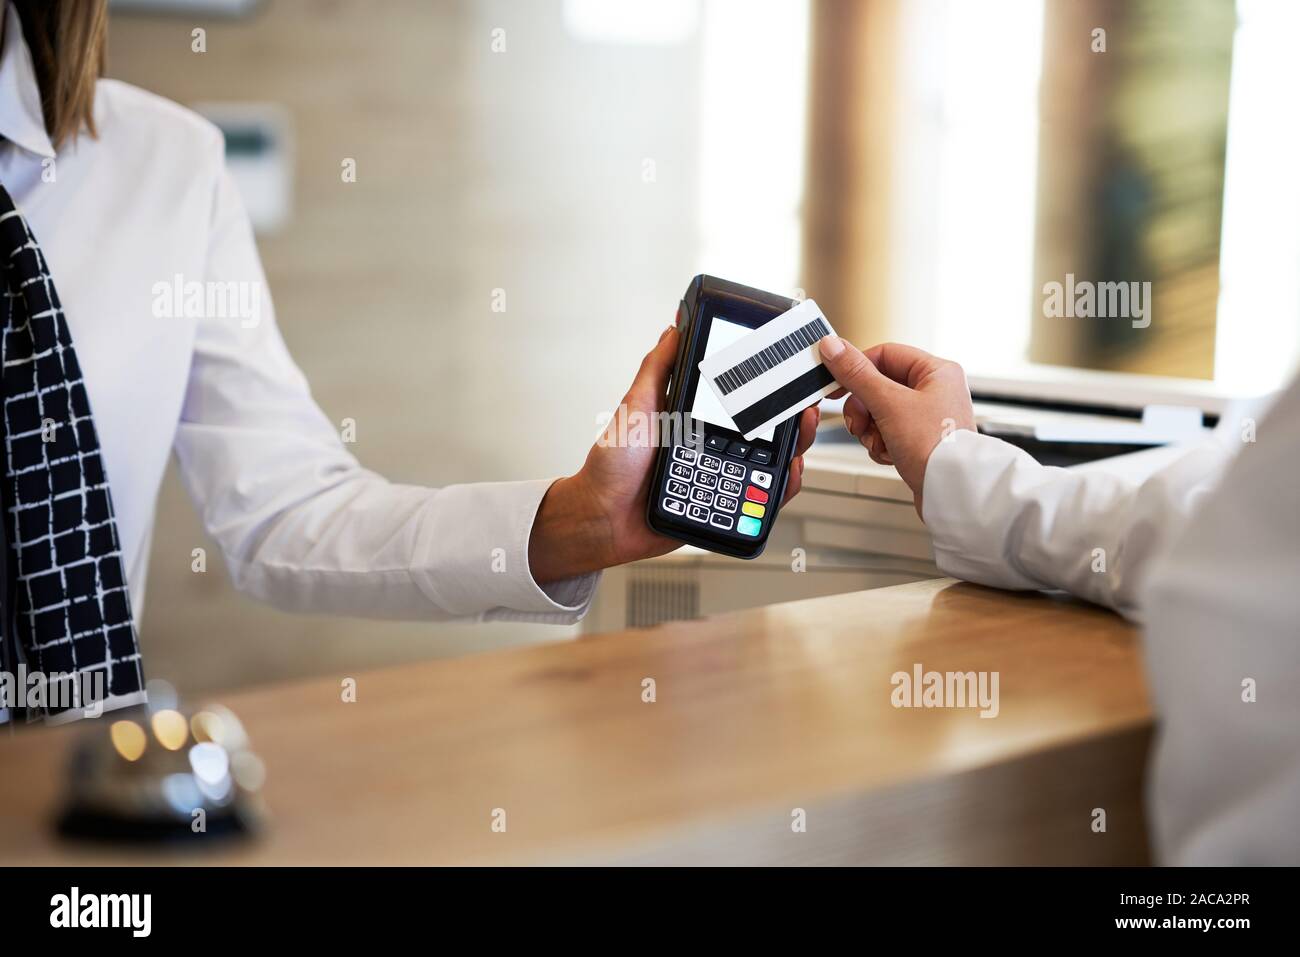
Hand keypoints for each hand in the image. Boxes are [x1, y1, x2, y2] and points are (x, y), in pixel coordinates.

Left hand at [529, 326, 819, 583]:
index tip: (790, 376)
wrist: (601, 519)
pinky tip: (788, 476)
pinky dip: (779, 489)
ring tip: (802, 438)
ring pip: (769, 464)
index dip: (770, 390)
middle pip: (766, 431)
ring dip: (793, 451)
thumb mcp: (635, 407)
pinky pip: (758, 499)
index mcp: (695, 419)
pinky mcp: (722, 507)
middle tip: (805, 410)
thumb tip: (673, 328)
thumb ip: (657, 370)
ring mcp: (720, 476)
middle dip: (793, 419)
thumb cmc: (611, 466)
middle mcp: (712, 446)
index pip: (741, 400)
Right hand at [818, 337, 974, 515]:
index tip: (835, 383)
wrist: (951, 491)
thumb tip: (832, 347)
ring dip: (871, 430)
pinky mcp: (919, 439)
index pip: (884, 354)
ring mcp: (927, 416)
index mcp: (936, 371)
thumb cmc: (936, 447)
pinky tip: (889, 454)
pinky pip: (887, 432)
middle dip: (864, 409)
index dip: (857, 369)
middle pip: (878, 386)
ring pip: (879, 412)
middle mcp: (934, 390)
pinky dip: (881, 444)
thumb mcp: (888, 403)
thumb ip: (857, 374)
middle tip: (859, 422)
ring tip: (879, 442)